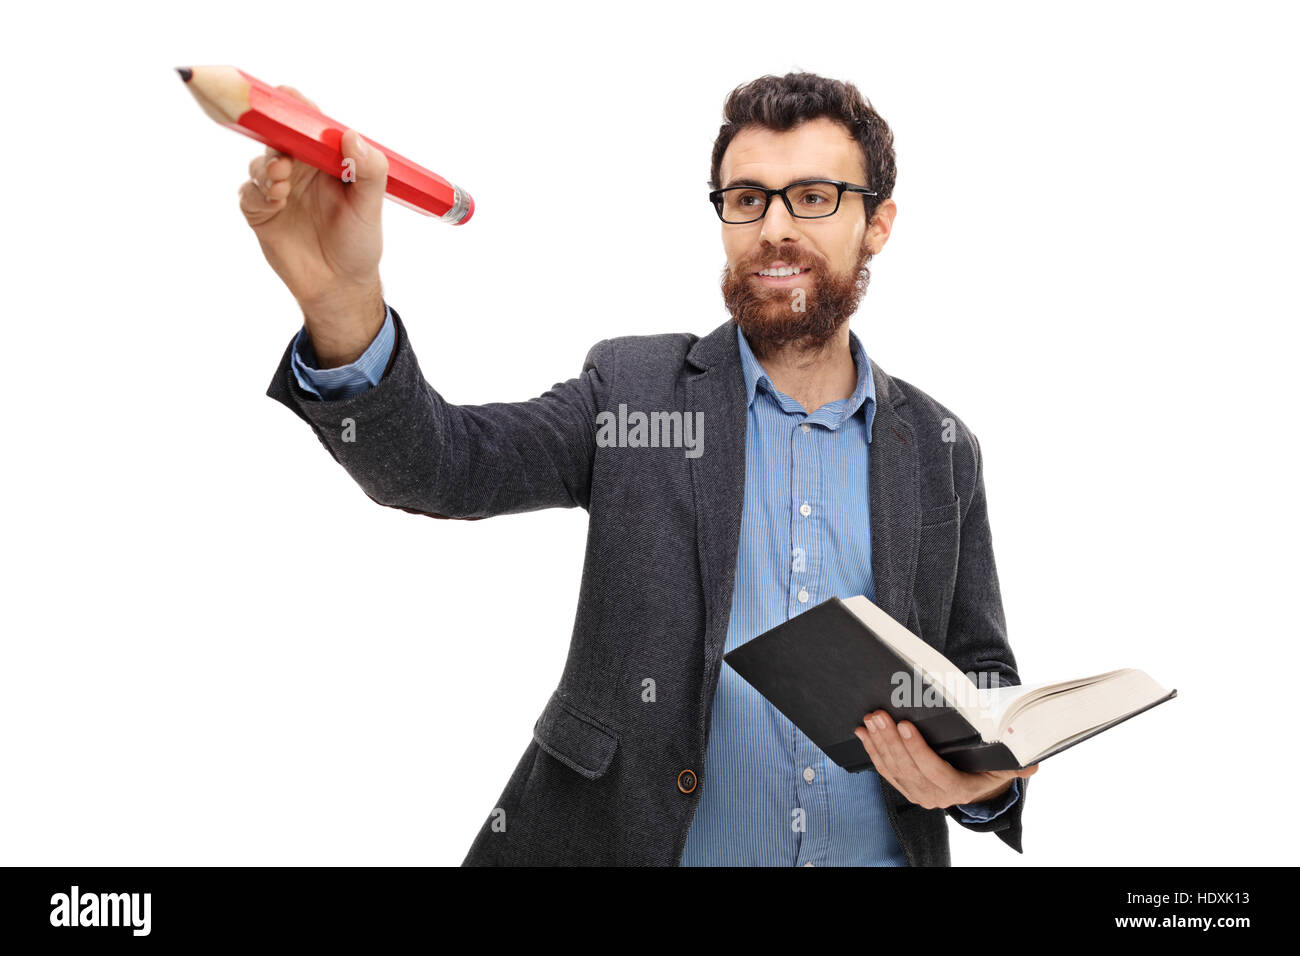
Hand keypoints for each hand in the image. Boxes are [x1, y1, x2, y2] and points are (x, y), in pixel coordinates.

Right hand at [238, 85, 386, 364]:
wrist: (340, 286)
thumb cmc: (359, 244)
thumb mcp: (370, 208)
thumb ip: (369, 171)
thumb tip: (351, 135)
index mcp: (325, 161)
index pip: (308, 125)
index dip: (296, 107)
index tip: (288, 94)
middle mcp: (299, 169)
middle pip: (276, 136)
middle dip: (272, 131)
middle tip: (281, 139)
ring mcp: (277, 189)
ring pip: (259, 162)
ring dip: (266, 164)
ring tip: (281, 176)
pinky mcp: (261, 212)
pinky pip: (249, 192)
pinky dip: (258, 190)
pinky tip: (275, 198)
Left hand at [854, 709, 1037, 808]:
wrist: (977, 787)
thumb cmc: (991, 769)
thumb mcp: (1006, 768)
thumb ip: (1016, 765)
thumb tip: (1031, 764)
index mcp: (959, 790)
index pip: (934, 770)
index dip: (917, 749)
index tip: (905, 725)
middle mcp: (935, 796)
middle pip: (908, 768)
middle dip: (890, 740)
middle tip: (879, 714)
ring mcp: (917, 793)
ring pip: (892, 768)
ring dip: (878, 743)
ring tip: (870, 719)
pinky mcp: (905, 786)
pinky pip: (885, 770)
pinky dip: (872, 751)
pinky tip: (862, 733)